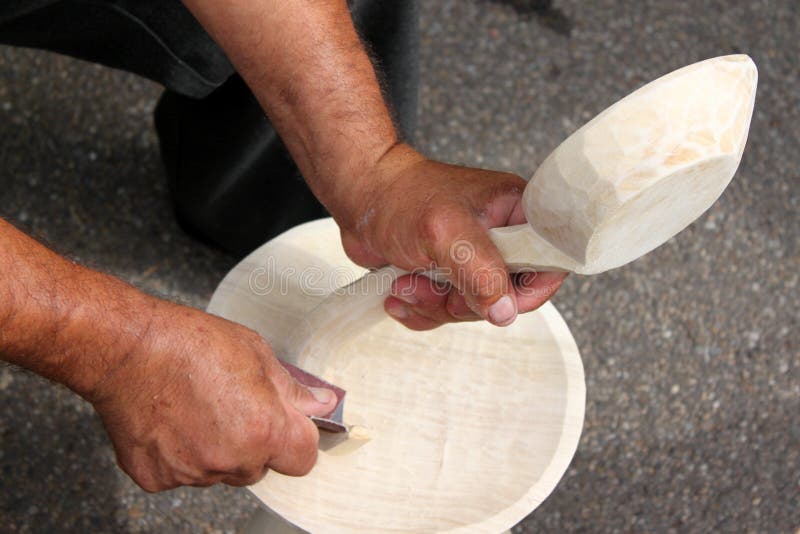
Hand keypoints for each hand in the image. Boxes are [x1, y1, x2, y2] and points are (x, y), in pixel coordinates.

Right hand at [87, 301, 336, 491]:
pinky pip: (183, 474)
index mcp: (263, 429)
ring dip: (218, 450)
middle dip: (255, 442)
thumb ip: (292, 390)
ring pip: (221, 471)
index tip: (287, 424)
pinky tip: (172, 421)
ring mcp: (191, 473)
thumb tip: (323, 406)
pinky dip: (181, 454)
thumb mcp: (256, 353)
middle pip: (260, 467)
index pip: (303, 459)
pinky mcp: (157, 478)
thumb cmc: (190, 342)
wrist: (125, 349)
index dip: (298, 440)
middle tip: (231, 404)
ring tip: (197, 407)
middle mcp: (230, 460)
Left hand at [338, 144, 566, 330]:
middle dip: (463, 301)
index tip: (492, 298)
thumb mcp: (445, 232)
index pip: (550, 263)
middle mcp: (500, 238)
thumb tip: (505, 311)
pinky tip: (399, 290)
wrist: (359, 198)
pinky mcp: (447, 277)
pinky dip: (420, 309)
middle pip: (507, 297)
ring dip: (433, 305)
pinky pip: (445, 313)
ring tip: (406, 281)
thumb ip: (480, 270)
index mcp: (516, 214)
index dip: (525, 291)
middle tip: (433, 280)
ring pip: (473, 310)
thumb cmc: (400, 197)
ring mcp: (473, 260)